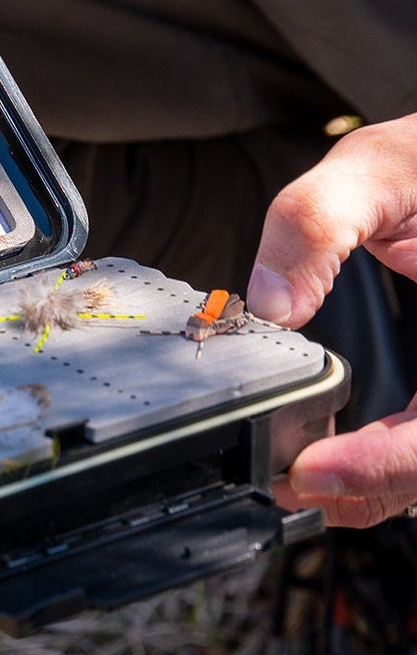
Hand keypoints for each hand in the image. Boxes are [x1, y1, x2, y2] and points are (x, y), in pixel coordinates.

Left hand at [246, 113, 416, 525]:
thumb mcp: (384, 166)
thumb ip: (319, 221)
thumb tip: (267, 301)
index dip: (387, 468)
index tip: (310, 472)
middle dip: (368, 489)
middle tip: (284, 484)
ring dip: (376, 484)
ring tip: (297, 476)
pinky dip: (387, 457)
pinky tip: (335, 450)